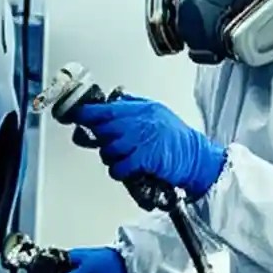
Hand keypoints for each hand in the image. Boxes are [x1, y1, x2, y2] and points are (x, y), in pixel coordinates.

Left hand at [72, 95, 226, 197]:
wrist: (197, 158)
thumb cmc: (177, 138)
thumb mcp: (157, 112)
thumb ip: (134, 106)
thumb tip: (112, 101)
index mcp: (141, 108)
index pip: (106, 108)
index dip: (87, 113)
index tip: (76, 115)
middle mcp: (140, 121)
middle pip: (103, 129)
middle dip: (101, 139)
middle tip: (108, 144)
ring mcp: (141, 140)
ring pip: (108, 149)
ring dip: (111, 157)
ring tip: (124, 157)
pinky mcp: (145, 158)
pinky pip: (118, 166)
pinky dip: (119, 171)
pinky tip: (127, 170)